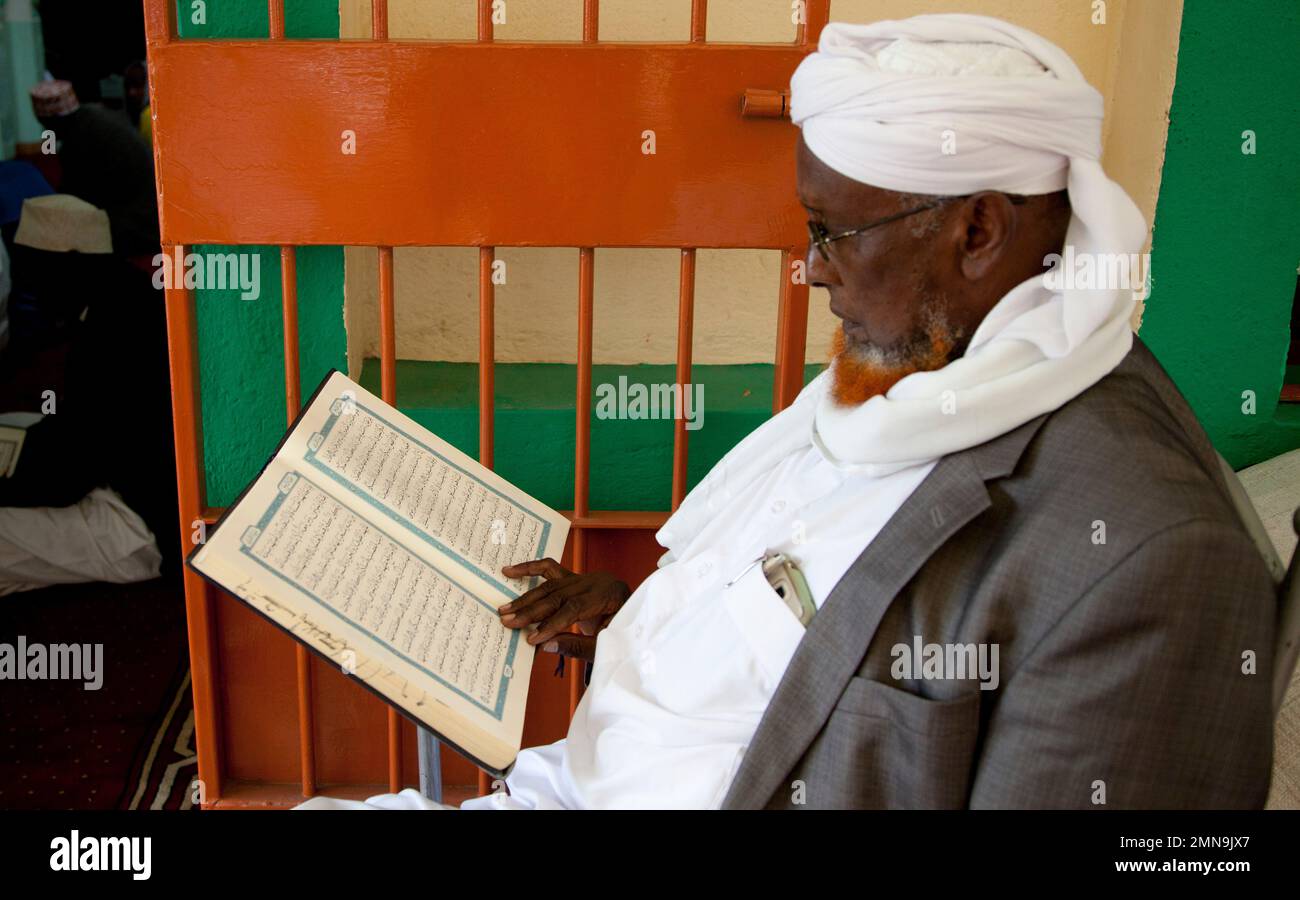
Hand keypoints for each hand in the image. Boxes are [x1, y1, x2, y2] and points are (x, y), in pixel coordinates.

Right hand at [498, 558, 629, 662]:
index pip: (574, 608)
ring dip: (526, 598)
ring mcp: (583, 577)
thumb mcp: (606, 645)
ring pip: (550, 584)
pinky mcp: (573, 578)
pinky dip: (529, 569)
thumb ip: (577, 646)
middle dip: (532, 611)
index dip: (552, 624)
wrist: (634, 620)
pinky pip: (549, 569)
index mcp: (609, 595)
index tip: (532, 639)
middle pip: (558, 595)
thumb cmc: (623, 635)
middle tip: (509, 622)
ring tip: (505, 610)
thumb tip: (544, 645)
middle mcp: (596, 581)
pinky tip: (509, 571)